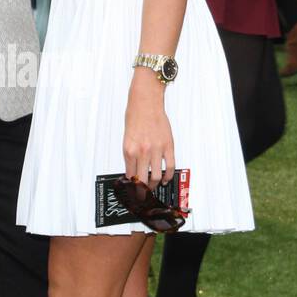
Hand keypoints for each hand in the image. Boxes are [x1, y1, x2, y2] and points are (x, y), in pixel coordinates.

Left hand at [123, 68, 174, 190]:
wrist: (146, 102)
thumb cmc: (135, 117)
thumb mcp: (127, 138)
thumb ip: (131, 155)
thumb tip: (133, 171)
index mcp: (129, 151)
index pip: (130, 176)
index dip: (131, 186)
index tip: (133, 191)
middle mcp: (142, 152)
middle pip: (142, 180)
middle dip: (142, 190)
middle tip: (143, 194)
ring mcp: (156, 150)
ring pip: (156, 176)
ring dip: (155, 185)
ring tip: (154, 186)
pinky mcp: (168, 146)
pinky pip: (169, 166)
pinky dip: (168, 176)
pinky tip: (165, 179)